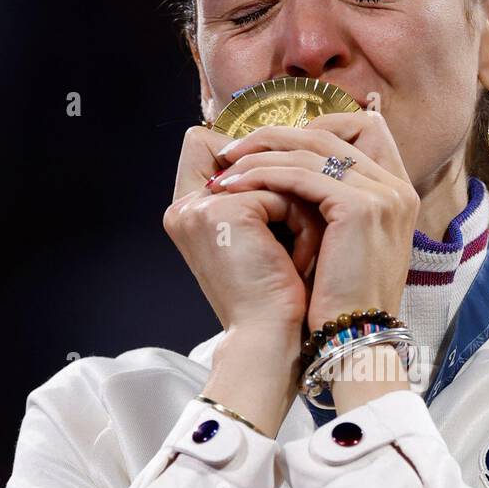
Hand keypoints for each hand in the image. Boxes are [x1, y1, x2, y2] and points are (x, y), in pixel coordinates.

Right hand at [163, 124, 324, 338]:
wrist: (269, 340)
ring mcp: (200, 207)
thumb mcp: (260, 244)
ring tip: (303, 249)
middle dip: (282, 184)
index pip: (207, 147)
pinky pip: (281, 191)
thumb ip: (257, 200)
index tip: (283, 201)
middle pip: (242, 153)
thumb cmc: (273, 301)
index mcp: (186, 214)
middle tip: (302, 225)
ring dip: (297, 206)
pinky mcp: (225, 211)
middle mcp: (185, 207)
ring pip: (270, 171)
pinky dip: (301, 223)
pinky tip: (300, 260)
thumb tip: (290, 158)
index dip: (253, 164)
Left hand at [211, 111, 419, 333]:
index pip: (364, 128)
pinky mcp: (361, 208)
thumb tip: (289, 180)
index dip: (314, 130)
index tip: (271, 148)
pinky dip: (262, 175)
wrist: (352, 341)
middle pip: (332, 131)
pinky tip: (234, 186)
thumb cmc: (337, 303)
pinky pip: (301, 175)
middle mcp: (396, 186)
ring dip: (259, 153)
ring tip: (224, 170)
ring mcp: (383, 195)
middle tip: (232, 151)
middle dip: (275, 136)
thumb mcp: (342, 247)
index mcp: (396, 192)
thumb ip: (331, 207)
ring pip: (311, 149)